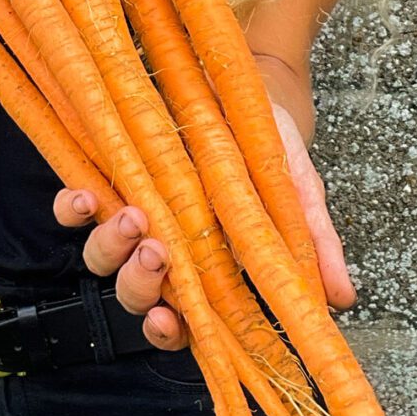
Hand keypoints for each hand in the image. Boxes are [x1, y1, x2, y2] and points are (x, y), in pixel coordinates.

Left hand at [52, 105, 356, 351]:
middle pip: (136, 294)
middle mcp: (166, 249)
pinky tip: (83, 197)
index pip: (184, 320)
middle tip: (158, 254)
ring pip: (102, 257)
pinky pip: (76, 206)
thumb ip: (314, 241)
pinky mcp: (111, 175)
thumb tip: (344, 298)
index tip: (170, 321)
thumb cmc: (271, 148)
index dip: (169, 331)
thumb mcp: (299, 192)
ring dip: (110, 248)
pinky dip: (72, 207)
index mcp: (210, 268)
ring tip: (133, 218)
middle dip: (140, 284)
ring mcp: (135, 214)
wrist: (244, 84)